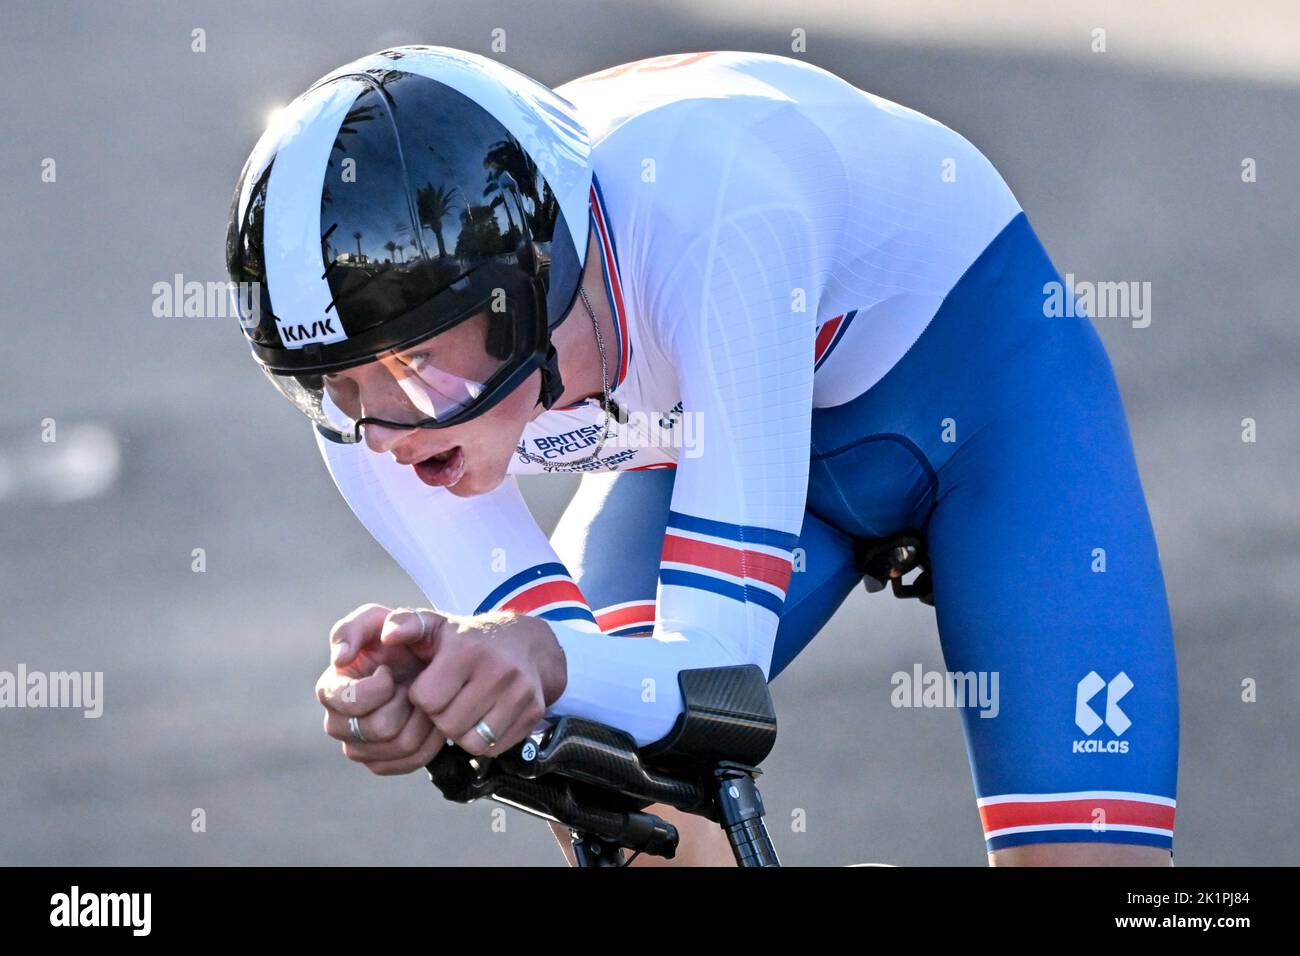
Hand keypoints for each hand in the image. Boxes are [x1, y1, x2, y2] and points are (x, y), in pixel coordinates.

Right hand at [315, 603, 446, 774]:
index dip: (379, 688)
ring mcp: (358, 748)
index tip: (390, 670)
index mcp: (330, 691)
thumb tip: (340, 659)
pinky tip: (429, 718)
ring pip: (399, 746)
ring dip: (421, 718)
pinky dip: (430, 738)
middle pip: (378, 728)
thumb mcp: (375, 620)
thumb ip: (352, 628)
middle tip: (410, 684)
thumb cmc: (396, 640)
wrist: (427, 665)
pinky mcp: (381, 763)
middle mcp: (338, 724)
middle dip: (405, 702)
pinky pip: (412, 760)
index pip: (351, 702)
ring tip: (422, 699)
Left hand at [381, 609, 567, 756]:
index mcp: (467, 650)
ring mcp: (520, 693)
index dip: (422, 698)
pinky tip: (484, 718)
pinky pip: (494, 748)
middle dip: (442, 718)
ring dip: (462, 733)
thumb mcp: (436, 625)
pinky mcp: (534, 712)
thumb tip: (387, 635)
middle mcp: (498, 670)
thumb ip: (405, 624)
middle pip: (449, 725)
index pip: (426, 700)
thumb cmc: (470, 640)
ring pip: (472, 742)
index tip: (431, 685)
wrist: (525, 644)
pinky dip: (484, 740)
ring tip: (465, 710)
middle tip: (449, 700)